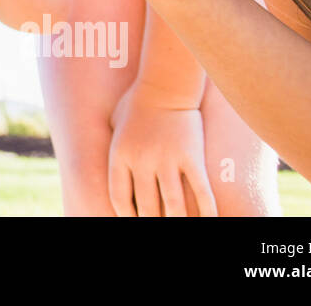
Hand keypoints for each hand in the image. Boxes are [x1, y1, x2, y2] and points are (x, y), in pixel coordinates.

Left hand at [108, 82, 216, 216]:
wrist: (165, 84)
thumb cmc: (136, 103)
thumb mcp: (113, 123)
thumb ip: (111, 146)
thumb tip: (102, 162)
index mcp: (120, 155)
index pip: (119, 197)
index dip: (125, 215)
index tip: (133, 220)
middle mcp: (142, 160)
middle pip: (147, 207)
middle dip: (151, 222)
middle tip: (157, 224)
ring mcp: (168, 159)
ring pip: (173, 205)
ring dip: (176, 221)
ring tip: (178, 226)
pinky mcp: (191, 157)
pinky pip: (201, 191)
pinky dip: (206, 211)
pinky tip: (208, 220)